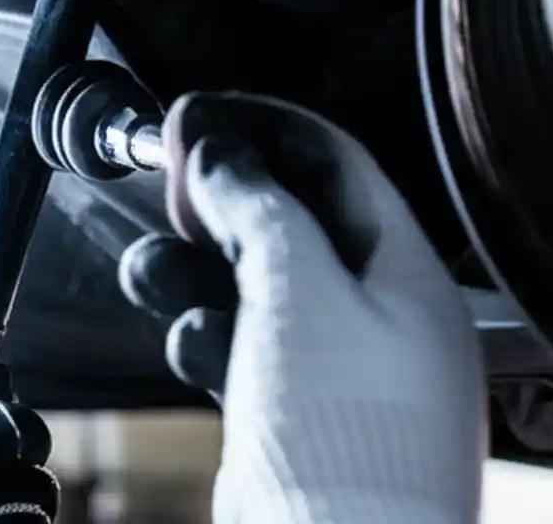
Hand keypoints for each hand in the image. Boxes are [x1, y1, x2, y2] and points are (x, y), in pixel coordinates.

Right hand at [125, 92, 485, 522]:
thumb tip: (213, 146)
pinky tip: (190, 341)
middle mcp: (372, 312)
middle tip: (166, 178)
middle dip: (217, 196)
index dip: (260, 127)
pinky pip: (237, 344)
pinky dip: (202, 332)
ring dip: (192, 267)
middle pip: (285, 219)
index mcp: (402, 271)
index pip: (333, 164)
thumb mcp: (296, 288)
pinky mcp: (285, 405)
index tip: (194, 116)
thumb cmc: (343, 436)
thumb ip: (255, 205)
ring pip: (249, 284)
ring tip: (150, 267)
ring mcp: (328, 362)